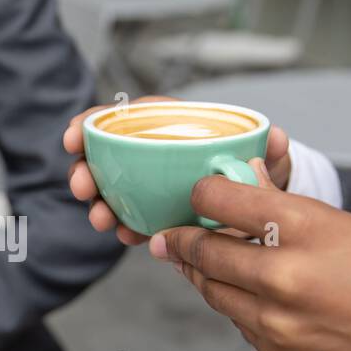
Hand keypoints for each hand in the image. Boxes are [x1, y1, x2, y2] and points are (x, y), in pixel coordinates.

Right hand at [63, 96, 293, 244]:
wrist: (266, 209)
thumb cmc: (261, 171)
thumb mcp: (268, 158)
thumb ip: (271, 150)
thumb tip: (274, 139)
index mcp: (175, 126)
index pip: (129, 116)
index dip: (96, 122)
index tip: (75, 135)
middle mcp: (157, 152)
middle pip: (110, 153)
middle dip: (86, 168)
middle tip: (81, 187)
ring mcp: (151, 185)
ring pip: (113, 188)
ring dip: (100, 203)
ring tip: (101, 220)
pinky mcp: (155, 213)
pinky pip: (132, 217)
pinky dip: (125, 226)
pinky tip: (126, 234)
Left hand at [152, 170, 350, 350]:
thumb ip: (293, 215)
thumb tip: (246, 189)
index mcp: (305, 231)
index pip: (220, 199)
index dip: (203, 192)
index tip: (201, 192)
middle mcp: (281, 278)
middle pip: (204, 251)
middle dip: (187, 239)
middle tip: (176, 233)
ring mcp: (276, 326)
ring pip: (214, 293)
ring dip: (206, 275)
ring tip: (203, 262)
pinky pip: (241, 326)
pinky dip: (240, 308)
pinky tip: (252, 298)